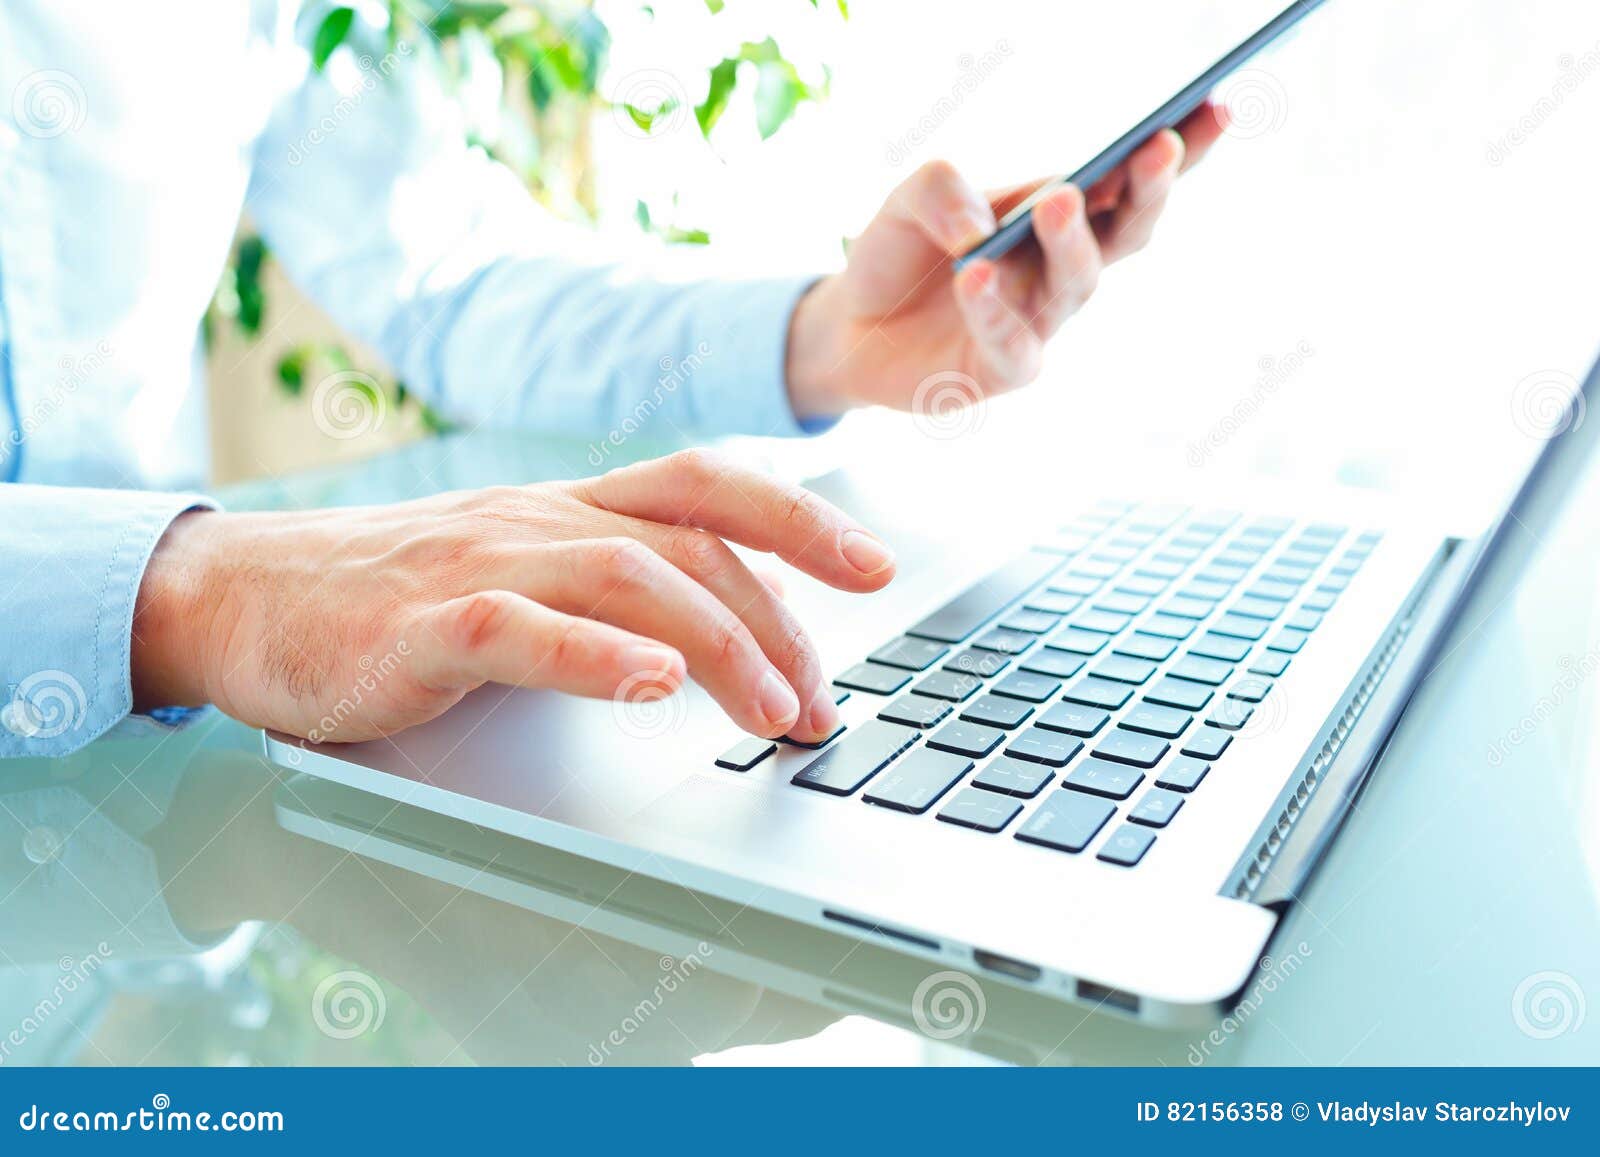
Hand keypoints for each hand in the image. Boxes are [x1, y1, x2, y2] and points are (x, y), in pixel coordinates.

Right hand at [131, 449, 895, 745]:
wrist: (246, 594)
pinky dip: (592, 657)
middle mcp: (540, 520)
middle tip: (822, 703)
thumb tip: (731, 635)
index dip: (800, 517)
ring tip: (770, 713)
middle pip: (690, 542)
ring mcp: (479, 564)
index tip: (875, 564)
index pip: (706, 487)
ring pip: (624, 576)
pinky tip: (649, 689)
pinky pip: (517, 630)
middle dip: (778, 622)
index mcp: (570, 508)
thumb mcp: (524, 574)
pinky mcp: (419, 626)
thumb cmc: (396, 596)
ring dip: (716, 644)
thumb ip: (616, 590)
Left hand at [785, 105, 1228, 420]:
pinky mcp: (1003, 370)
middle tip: (1159, 148)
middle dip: (1149, 189)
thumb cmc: (902, 251)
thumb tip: (980, 228)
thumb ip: (943, 187)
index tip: (1217, 107)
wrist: (853, 325)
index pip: (1129, 176)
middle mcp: (1062, 265)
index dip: (1180, 146)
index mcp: (1060, 211)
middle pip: (1126, 229)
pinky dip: (996, 310)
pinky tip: (976, 278)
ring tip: (1054, 201)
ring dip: (1069, 240)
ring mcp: (1040, 320)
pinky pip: (1013, 343)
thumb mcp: (911, 197)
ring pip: (1076, 282)